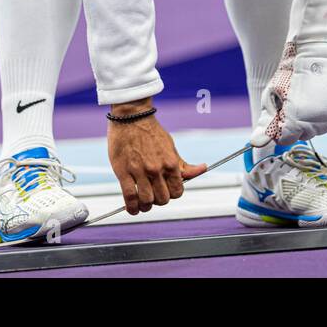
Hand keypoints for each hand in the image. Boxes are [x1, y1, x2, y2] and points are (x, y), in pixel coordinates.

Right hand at [107, 100, 205, 214]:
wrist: (131, 117)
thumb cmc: (151, 132)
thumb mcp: (171, 147)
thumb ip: (184, 164)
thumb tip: (203, 169)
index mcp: (171, 163)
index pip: (177, 192)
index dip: (172, 195)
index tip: (165, 192)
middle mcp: (157, 169)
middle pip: (162, 199)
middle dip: (158, 201)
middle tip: (152, 196)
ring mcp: (140, 171)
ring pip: (146, 201)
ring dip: (145, 206)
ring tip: (142, 203)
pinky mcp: (123, 172)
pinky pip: (130, 196)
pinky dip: (131, 207)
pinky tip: (131, 208)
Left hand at [250, 42, 326, 146]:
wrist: (318, 54)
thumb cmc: (291, 72)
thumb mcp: (272, 94)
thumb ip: (266, 121)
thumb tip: (256, 142)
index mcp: (296, 120)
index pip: (284, 139)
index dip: (279, 128)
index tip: (281, 113)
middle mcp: (316, 124)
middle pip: (301, 135)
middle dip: (295, 124)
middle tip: (295, 102)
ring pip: (317, 130)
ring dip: (311, 120)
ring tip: (309, 98)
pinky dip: (324, 114)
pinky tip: (320, 98)